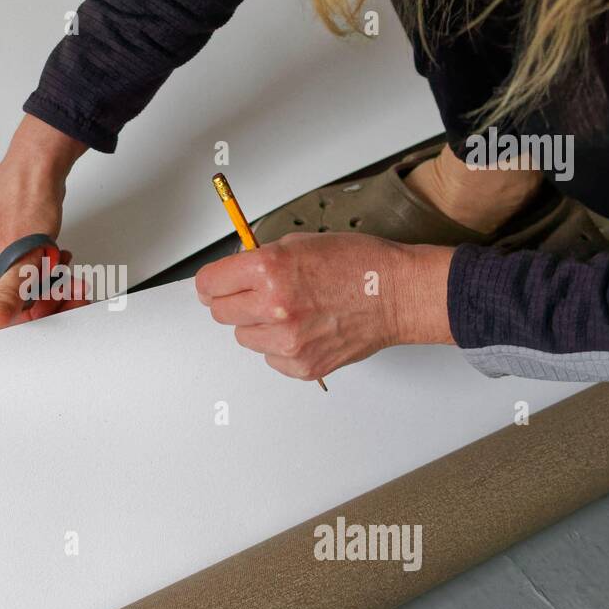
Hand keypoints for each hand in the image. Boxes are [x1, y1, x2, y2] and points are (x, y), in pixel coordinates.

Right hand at [0, 115, 87, 326]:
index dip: (23, 317)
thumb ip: (9, 294)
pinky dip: (43, 272)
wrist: (37, 169)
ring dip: (48, 285)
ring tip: (61, 266)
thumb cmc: (22, 200)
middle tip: (66, 287)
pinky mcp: (2, 253)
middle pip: (7, 307)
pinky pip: (24, 276)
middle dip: (43, 298)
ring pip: (20, 293)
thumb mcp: (20, 257)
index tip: (49, 307)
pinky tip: (56, 259)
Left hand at [194, 233, 453, 380]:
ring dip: (259, 325)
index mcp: (269, 270)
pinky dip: (281, 346)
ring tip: (292, 312)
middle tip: (255, 297)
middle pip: (221, 313)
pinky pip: (271, 358)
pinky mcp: (302, 365)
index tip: (214, 286)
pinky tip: (306, 329)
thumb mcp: (302, 243)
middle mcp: (274, 307)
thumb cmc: (360, 265)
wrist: (398, 294)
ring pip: (245, 337)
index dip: (211, 283)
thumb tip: (235, 271)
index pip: (209, 284)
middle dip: (234, 302)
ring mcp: (288, 340)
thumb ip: (262, 258)